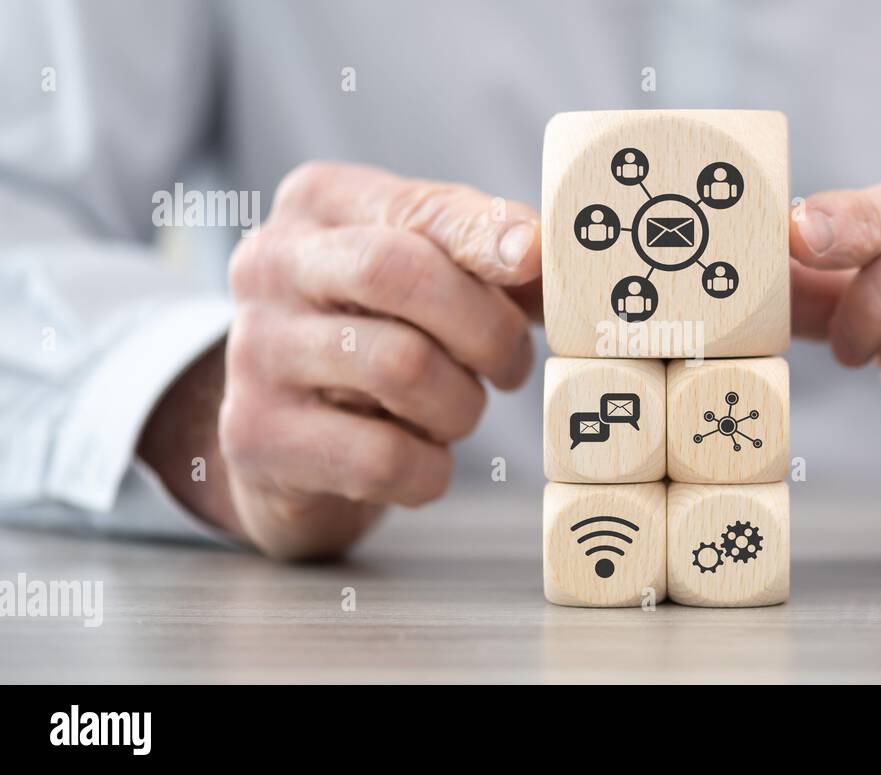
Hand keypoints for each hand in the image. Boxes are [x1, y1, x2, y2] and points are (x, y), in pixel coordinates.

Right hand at [141, 162, 539, 559]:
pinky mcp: (258, 435)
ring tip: (455, 410)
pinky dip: (429, 469)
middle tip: (512, 367)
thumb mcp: (433, 277)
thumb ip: (491, 261)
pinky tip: (420, 457)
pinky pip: (380, 458)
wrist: (291, 434)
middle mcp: (271, 264)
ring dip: (461, 405)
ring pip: (400, 368)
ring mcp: (253, 350)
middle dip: (485, 328)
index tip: (533, 258)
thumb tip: (547, 254)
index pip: (416, 207)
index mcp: (321, 203)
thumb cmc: (383, 333)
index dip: (484, 233)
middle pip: (399, 274)